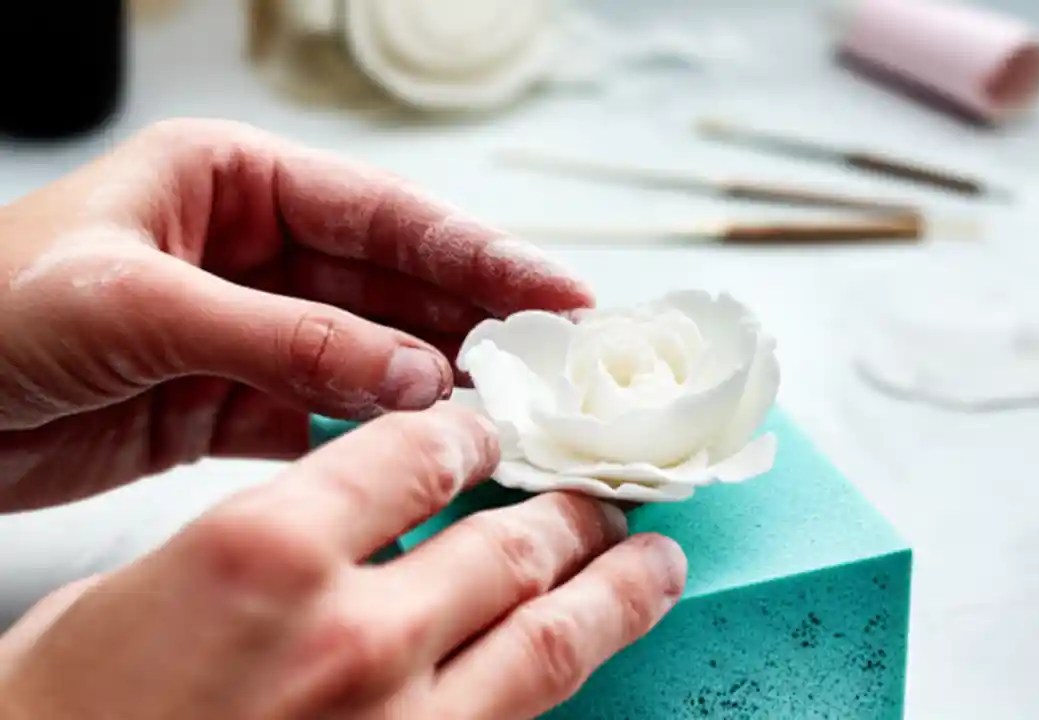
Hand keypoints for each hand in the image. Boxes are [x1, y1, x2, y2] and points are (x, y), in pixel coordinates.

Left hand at [0, 119, 591, 510]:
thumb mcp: (137, 304)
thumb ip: (283, 337)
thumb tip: (412, 372)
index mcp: (231, 182)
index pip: (382, 215)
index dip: (479, 252)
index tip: (556, 291)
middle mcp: (252, 251)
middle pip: (394, 286)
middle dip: (477, 323)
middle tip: (560, 363)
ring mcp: (249, 330)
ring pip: (372, 354)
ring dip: (439, 386)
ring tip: (516, 413)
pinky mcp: (230, 402)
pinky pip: (328, 416)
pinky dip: (378, 439)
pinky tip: (432, 455)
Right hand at [0, 402, 687, 718]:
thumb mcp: (139, 592)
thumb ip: (265, 537)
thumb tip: (349, 516)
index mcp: (268, 550)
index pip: (421, 450)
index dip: (476, 432)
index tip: (497, 431)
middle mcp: (353, 631)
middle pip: (513, 537)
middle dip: (570, 507)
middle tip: (602, 493)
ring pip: (553, 632)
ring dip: (619, 587)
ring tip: (656, 562)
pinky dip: (569, 676)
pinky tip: (591, 655)